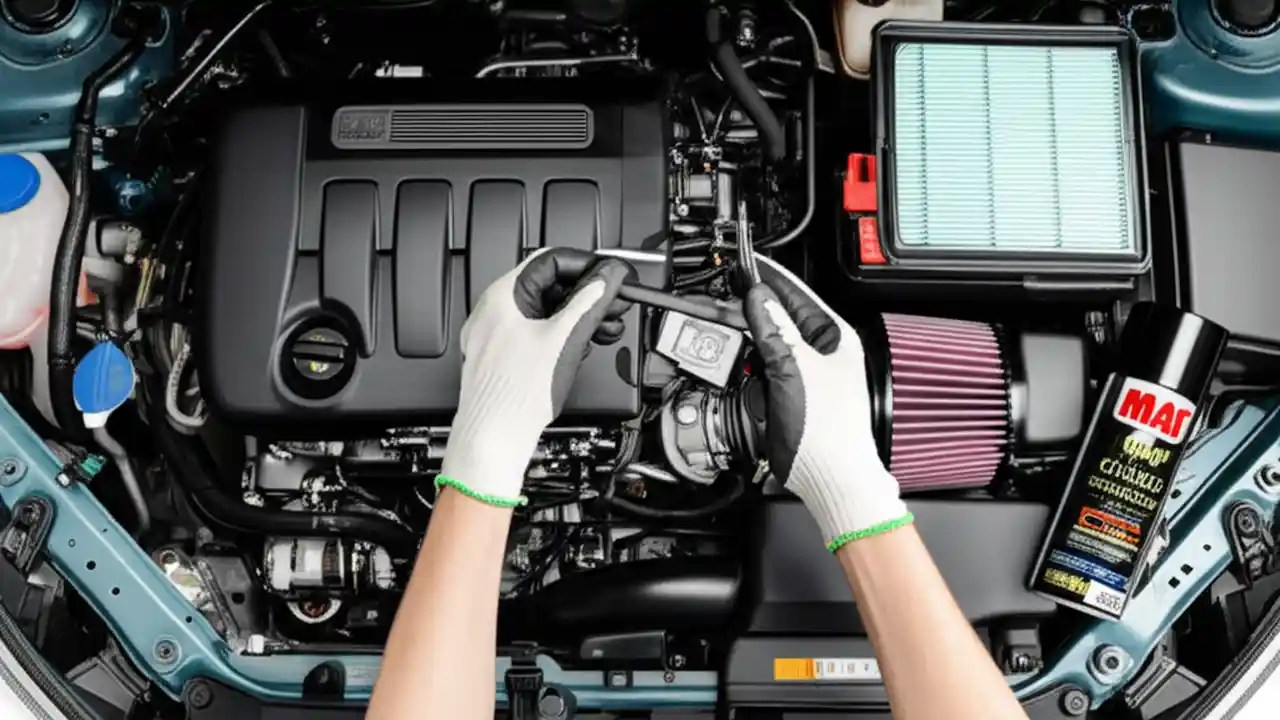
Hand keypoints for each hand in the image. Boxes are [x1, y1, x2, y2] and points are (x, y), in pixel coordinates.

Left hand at [438, 248, 633, 506]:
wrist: (494, 438)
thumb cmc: (515, 396)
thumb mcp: (565, 339)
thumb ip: (590, 302)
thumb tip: (607, 277)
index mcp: (503, 297)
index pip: (551, 260)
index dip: (587, 265)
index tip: (611, 276)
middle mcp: (495, 311)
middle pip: (550, 285)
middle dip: (588, 295)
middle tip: (616, 303)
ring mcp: (497, 334)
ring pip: (546, 311)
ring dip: (579, 316)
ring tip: (606, 328)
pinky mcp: (503, 354)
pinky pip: (536, 332)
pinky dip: (563, 334)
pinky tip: (583, 344)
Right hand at [745, 255, 911, 550]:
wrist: (830, 479)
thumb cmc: (828, 431)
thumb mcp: (793, 369)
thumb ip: (773, 329)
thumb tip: (758, 297)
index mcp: (834, 337)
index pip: (796, 292)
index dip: (769, 275)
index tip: (745, 261)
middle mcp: (823, 351)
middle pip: (782, 313)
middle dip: (755, 300)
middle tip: (729, 286)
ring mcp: (808, 372)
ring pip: (773, 337)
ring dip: (753, 328)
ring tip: (732, 312)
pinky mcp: (793, 392)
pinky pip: (768, 363)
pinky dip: (752, 355)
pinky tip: (741, 350)